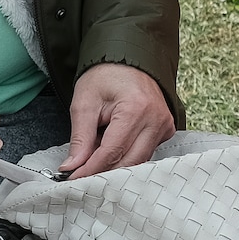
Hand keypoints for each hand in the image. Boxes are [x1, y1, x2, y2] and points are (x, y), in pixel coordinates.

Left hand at [61, 63, 175, 179]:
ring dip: (114, 165)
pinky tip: (111, 151)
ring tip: (93, 161)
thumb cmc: (105, 76)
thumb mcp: (85, 103)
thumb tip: (72, 167)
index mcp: (136, 109)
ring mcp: (165, 125)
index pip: (112, 152)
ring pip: (138, 162)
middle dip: (102, 172)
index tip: (72, 178)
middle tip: (80, 175)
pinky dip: (126, 157)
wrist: (128, 61)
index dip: (90, 169)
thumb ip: (80, 138)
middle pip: (128, 162)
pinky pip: (145, 154)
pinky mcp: (166, 130)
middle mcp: (156, 119)